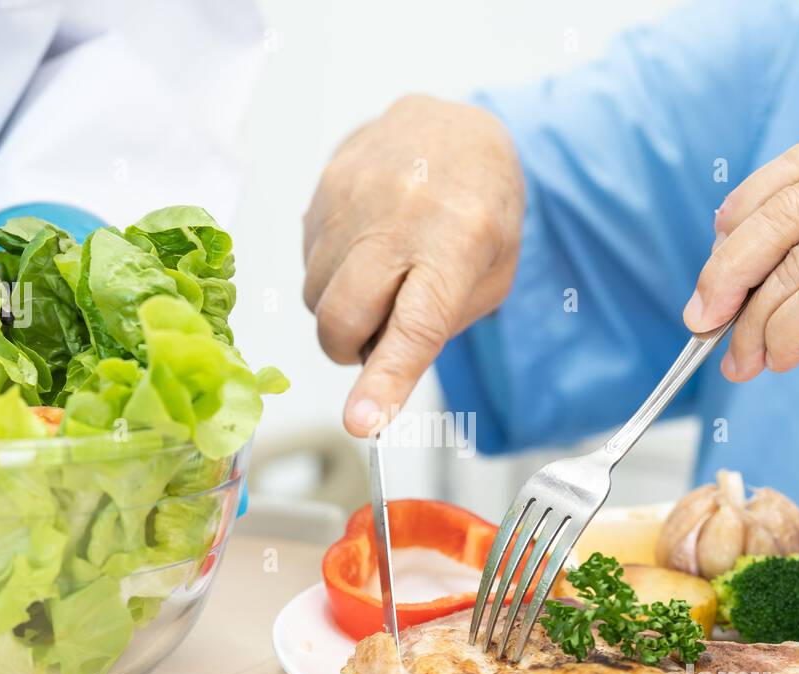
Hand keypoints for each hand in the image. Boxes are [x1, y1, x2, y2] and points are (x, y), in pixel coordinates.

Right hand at [303, 95, 524, 435]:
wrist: (455, 125)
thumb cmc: (482, 209)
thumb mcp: (492, 275)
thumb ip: (442, 326)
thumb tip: (381, 370)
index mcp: (459, 242)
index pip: (415, 324)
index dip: (385, 379)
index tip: (361, 423)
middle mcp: (401, 215)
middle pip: (343, 317)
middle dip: (349, 350)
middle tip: (378, 337)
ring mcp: (353, 195)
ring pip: (315, 296)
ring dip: (341, 311)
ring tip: (380, 279)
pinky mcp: (323, 185)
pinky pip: (306, 261)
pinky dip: (330, 275)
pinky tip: (363, 248)